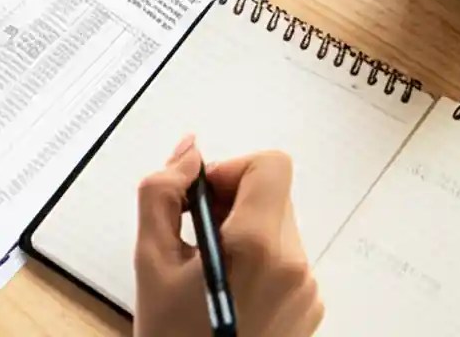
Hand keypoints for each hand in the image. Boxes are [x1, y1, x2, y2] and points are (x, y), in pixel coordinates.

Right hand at [133, 135, 323, 336]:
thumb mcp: (150, 259)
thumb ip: (161, 192)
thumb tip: (187, 153)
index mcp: (260, 246)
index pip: (269, 165)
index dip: (229, 169)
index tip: (199, 200)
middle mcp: (296, 265)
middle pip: (271, 194)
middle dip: (229, 203)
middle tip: (191, 237)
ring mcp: (307, 289)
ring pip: (276, 225)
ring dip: (240, 233)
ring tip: (204, 273)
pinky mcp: (309, 307)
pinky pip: (284, 258)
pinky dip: (255, 261)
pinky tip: (225, 291)